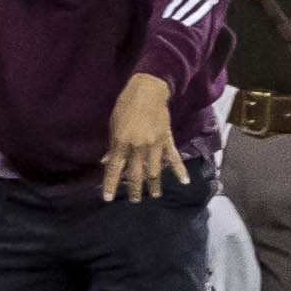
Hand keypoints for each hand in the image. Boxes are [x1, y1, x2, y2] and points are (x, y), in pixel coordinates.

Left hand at [100, 72, 187, 201]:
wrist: (148, 90)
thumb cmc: (126, 105)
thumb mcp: (114, 124)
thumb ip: (112, 146)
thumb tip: (107, 162)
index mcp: (122, 142)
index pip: (114, 169)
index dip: (111, 185)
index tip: (107, 198)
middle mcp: (138, 147)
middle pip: (136, 174)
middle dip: (134, 190)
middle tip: (134, 200)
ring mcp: (154, 144)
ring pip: (154, 170)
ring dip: (154, 185)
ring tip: (155, 195)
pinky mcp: (166, 140)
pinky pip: (173, 157)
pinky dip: (179, 170)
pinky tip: (184, 182)